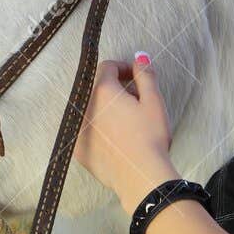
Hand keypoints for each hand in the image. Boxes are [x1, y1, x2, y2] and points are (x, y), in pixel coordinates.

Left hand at [75, 51, 178, 211]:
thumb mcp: (154, 102)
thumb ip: (145, 75)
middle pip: (99, 89)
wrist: (140, 176)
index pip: (107, 67)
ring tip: (128, 123)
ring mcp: (78, 129)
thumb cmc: (150, 137)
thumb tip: (139, 57)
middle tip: (137, 102)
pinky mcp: (79, 150)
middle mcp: (85, 107)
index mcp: (103, 91)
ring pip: (91, 110)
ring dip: (106, 110)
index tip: (137, 78)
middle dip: (116, 90)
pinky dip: (98, 130)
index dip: (124, 68)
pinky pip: (86, 131)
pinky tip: (116, 140)